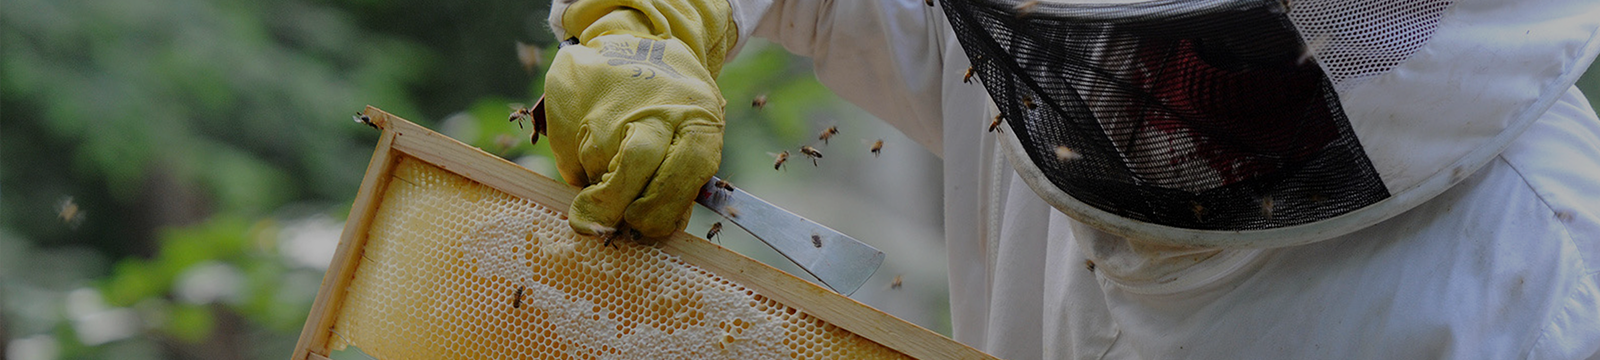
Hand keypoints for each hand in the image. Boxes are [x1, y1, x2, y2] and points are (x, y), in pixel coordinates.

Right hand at [543, 9, 727, 237]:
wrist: (634, 39)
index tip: (643, 227)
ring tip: (611, 159)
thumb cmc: (674, 103)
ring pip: (594, 168)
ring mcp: (606, 104)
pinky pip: (568, 156)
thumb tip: (651, 230)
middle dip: (617, 207)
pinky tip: (592, 139)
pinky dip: (578, 163)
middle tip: (608, 225)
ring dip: (597, 183)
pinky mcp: (568, 102)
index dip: (660, 211)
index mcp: (697, 118)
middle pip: (633, 167)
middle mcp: (653, 109)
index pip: (682, 175)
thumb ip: (681, 179)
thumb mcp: (696, 129)